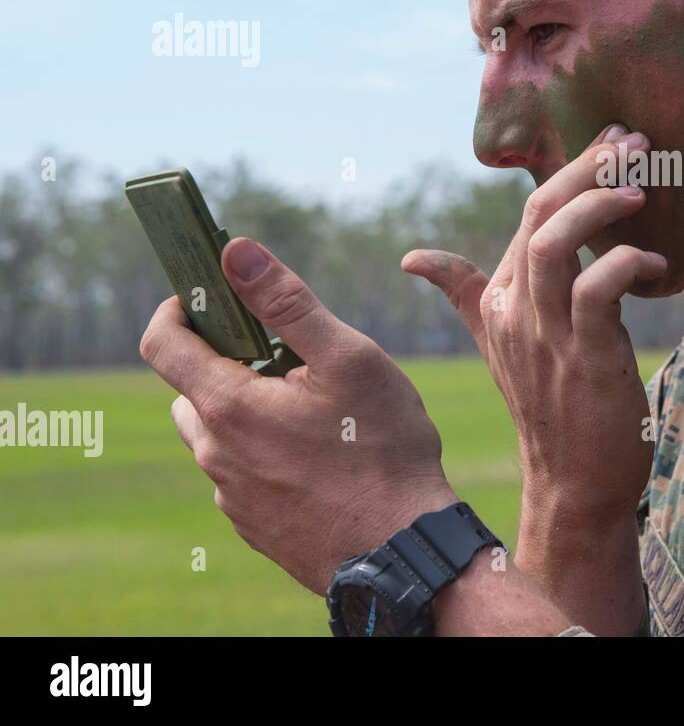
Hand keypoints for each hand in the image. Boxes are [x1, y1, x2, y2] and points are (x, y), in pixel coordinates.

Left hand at [139, 238, 456, 594]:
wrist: (401, 550)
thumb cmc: (382, 450)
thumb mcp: (348, 359)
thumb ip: (288, 303)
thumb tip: (235, 253)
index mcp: (228, 406)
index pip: (162, 343)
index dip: (178, 308)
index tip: (209, 294)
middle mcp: (215, 454)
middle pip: (192, 389)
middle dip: (228, 362)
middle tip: (290, 359)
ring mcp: (231, 496)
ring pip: (220, 434)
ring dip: (250, 411)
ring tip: (316, 412)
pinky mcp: (252, 525)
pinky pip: (243, 473)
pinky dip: (267, 453)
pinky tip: (323, 457)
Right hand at [402, 125, 665, 527]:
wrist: (572, 484)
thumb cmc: (549, 406)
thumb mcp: (500, 344)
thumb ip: (465, 293)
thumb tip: (413, 259)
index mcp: (499, 299)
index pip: (529, 213)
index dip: (571, 170)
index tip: (613, 141)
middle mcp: (516, 310)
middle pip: (539, 213)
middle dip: (586, 168)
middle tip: (634, 142)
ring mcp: (546, 334)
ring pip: (557, 242)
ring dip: (600, 205)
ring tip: (640, 190)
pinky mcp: (584, 358)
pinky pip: (596, 290)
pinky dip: (626, 264)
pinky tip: (656, 264)